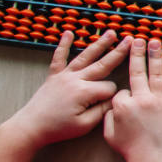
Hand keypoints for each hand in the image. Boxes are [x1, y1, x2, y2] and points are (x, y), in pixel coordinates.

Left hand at [0, 30, 130, 161]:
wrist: (31, 126)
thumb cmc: (58, 128)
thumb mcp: (85, 125)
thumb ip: (102, 111)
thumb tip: (114, 100)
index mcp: (84, 92)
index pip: (109, 88)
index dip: (113, 95)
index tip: (111, 103)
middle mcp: (75, 79)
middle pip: (102, 64)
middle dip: (118, 52)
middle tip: (130, 40)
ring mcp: (64, 75)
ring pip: (85, 56)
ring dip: (99, 44)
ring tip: (111, 33)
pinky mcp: (54, 75)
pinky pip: (59, 57)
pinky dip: (63, 45)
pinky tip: (68, 33)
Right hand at [104, 38, 161, 161]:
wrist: (153, 161)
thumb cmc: (131, 151)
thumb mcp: (109, 135)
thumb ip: (106, 118)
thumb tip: (110, 107)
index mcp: (122, 106)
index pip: (120, 92)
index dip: (122, 97)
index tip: (126, 102)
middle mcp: (140, 99)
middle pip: (136, 72)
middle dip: (136, 54)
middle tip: (136, 40)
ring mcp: (158, 101)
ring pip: (156, 74)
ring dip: (155, 56)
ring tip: (155, 42)